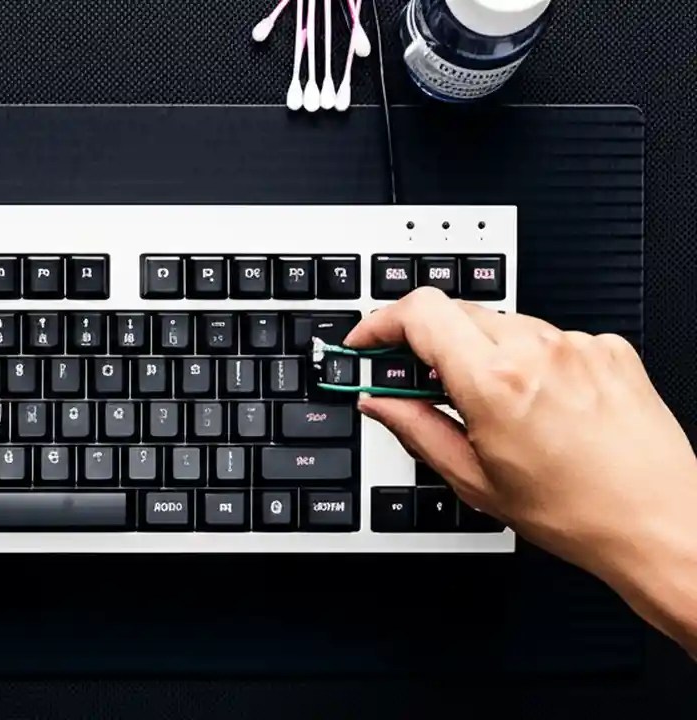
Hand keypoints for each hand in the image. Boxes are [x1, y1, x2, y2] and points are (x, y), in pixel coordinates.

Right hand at [348, 287, 696, 653]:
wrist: (661, 523)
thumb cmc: (578, 512)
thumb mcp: (474, 480)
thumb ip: (415, 429)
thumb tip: (379, 402)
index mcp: (495, 382)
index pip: (420, 314)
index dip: (381, 322)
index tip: (368, 341)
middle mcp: (538, 350)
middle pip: (458, 314)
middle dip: (429, 343)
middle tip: (420, 382)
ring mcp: (578, 345)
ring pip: (506, 325)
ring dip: (484, 354)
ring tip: (497, 410)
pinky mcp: (610, 349)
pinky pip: (552, 339)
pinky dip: (534, 363)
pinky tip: (544, 408)